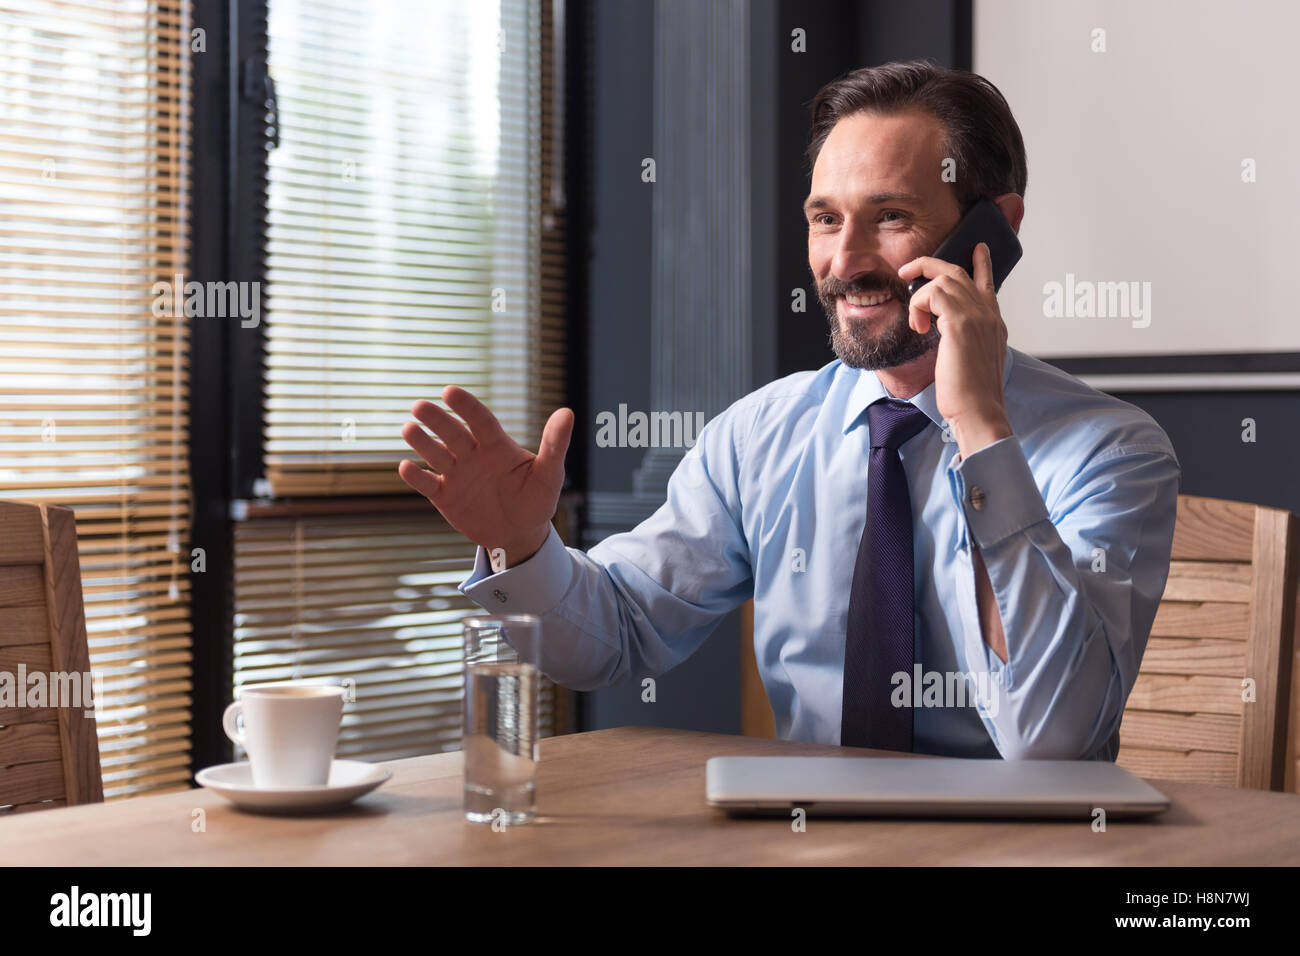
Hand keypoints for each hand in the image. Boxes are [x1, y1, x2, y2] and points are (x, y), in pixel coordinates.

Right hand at [398, 386, 573, 566]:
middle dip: (436, 420)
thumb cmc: (537, 498)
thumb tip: (567, 412)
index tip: (449, 392)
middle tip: (419, 406)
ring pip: (436, 454)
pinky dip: (415, 476)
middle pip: (452, 433)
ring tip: (408, 428)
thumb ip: (554, 444)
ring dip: (421, 442)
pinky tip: (405, 466)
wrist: (521, 532)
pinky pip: (427, 484)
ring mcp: (457, 475)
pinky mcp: (445, 497)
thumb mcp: (549, 473)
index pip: (480, 420)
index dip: (465, 406)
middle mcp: (473, 455)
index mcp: (496, 445)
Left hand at [898, 242, 1011, 456]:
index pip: (987, 283)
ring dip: (920, 296)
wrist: (978, 411)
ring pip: (943, 279)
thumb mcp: (972, 360)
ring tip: (915, 320)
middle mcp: (989, 314)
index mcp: (994, 323)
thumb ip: (965, 339)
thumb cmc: (971, 395)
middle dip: (930, 265)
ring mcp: (977, 316)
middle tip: (908, 270)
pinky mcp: (960, 323)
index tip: (978, 249)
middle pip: (958, 273)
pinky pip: (933, 293)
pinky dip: (918, 307)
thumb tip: (948, 334)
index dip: (982, 263)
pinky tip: (918, 328)